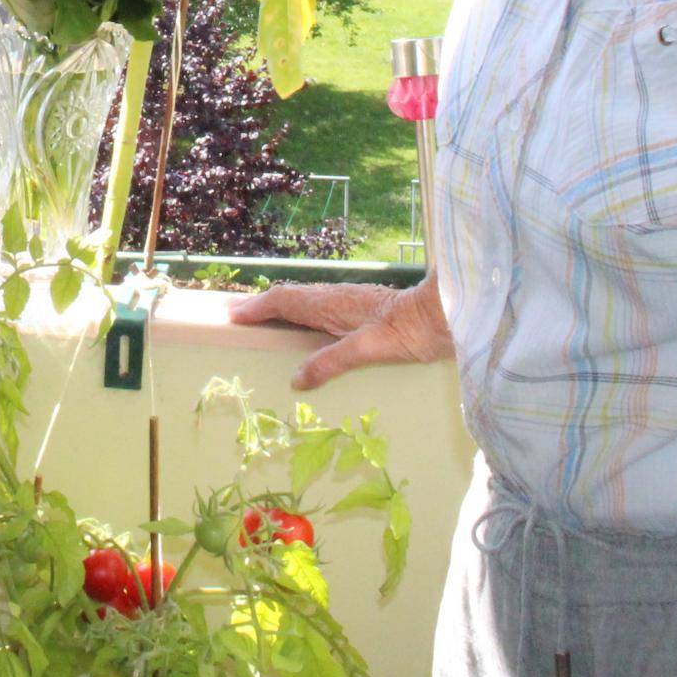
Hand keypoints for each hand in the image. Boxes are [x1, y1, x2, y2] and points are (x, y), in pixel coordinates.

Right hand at [226, 276, 452, 389]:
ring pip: (305, 300)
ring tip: (262, 319)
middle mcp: (335, 297)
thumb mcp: (366, 350)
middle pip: (290, 297)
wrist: (443, 316)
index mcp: (330, 304)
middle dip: (262, 305)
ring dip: (280, 308)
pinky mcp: (362, 308)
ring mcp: (349, 300)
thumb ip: (330, 362)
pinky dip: (301, 313)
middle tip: (236, 314)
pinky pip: (319, 306)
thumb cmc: (407, 332)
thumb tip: (295, 379)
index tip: (232, 316)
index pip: (284, 301)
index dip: (257, 308)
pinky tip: (307, 326)